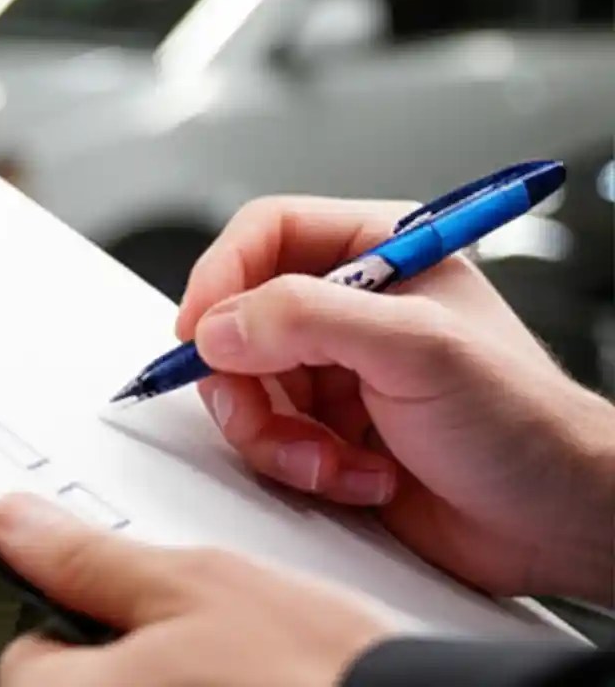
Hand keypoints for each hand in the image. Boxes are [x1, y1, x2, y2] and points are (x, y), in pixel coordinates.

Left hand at [0, 494, 393, 686]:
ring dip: (173, 677)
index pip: (27, 654)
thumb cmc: (314, 672)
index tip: (125, 604)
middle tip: (201, 641)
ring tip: (243, 669)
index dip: (78, 613)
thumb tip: (14, 525)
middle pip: (82, 684)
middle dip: (128, 654)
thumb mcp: (192, 584)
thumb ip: (87, 558)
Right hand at [178, 196, 614, 604]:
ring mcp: (335, 371)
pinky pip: (267, 439)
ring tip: (333, 459)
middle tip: (264, 416)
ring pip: (243, 387)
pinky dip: (301, 466)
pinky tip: (360, 477)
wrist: (555, 521)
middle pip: (239, 319)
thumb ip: (310, 319)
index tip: (201, 332)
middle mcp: (350, 306)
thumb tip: (219, 324)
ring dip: (278, 436)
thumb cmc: (525, 422)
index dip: (222, 276)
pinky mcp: (327, 430)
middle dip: (246, 382)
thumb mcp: (418, 350)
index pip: (267, 233)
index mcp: (380, 252)